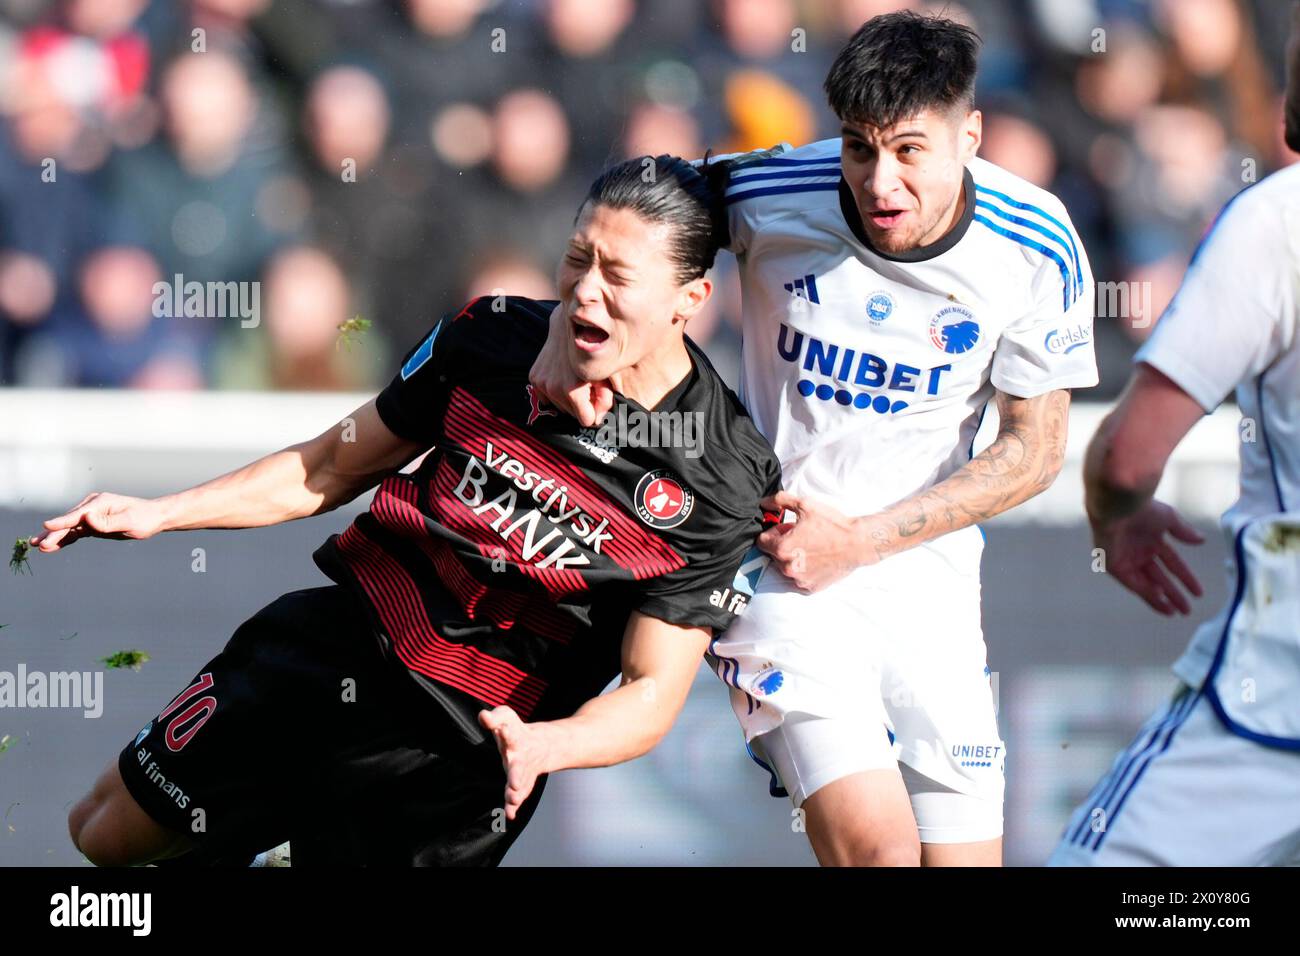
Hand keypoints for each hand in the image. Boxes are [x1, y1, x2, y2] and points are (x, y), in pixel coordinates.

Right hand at [29, 492, 166, 552]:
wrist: (154, 517)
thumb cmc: (144, 518)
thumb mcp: (128, 521)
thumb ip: (107, 522)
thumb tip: (88, 518)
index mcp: (99, 503)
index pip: (76, 515)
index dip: (61, 523)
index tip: (46, 527)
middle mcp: (92, 507)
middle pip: (69, 522)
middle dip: (53, 533)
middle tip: (37, 543)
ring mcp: (91, 515)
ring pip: (69, 528)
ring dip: (55, 537)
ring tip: (38, 546)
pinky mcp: (93, 524)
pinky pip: (76, 532)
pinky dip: (65, 539)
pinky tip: (53, 547)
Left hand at [478, 706, 551, 820]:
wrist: (542, 745)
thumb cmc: (516, 729)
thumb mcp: (506, 717)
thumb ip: (494, 718)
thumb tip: (482, 716)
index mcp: (516, 738)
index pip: (511, 734)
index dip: (506, 732)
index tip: (502, 730)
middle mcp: (521, 757)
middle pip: (518, 767)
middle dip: (516, 776)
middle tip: (514, 785)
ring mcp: (522, 772)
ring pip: (520, 785)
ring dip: (516, 793)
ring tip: (512, 800)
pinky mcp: (521, 784)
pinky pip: (519, 796)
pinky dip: (514, 806)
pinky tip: (510, 815)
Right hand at [527, 304, 613, 426]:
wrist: (569, 322)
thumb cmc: (595, 347)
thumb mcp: (606, 373)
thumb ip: (605, 398)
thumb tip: (599, 418)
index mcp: (571, 389)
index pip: (587, 420)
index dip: (596, 411)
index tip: (600, 399)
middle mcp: (553, 388)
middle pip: (573, 414)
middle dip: (584, 404)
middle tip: (590, 385)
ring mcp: (541, 382)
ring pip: (560, 406)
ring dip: (570, 398)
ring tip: (578, 379)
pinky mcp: (534, 376)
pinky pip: (547, 397)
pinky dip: (557, 391)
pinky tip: (564, 377)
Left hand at [757, 490, 873, 592]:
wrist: (858, 543)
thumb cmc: (833, 524)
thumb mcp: (805, 504)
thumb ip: (780, 500)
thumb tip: (764, 503)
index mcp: (782, 548)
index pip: (762, 541)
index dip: (774, 531)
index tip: (787, 528)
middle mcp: (787, 567)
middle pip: (773, 554)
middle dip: (783, 544)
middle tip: (803, 535)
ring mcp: (799, 579)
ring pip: (785, 567)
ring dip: (793, 558)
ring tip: (812, 547)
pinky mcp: (810, 587)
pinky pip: (799, 578)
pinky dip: (804, 570)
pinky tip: (817, 559)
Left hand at [1092, 499, 1204, 615]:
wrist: (1118, 506)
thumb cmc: (1142, 508)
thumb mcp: (1169, 519)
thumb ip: (1183, 532)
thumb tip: (1201, 540)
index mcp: (1152, 540)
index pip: (1173, 564)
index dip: (1186, 579)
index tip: (1199, 593)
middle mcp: (1139, 551)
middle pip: (1160, 578)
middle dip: (1173, 594)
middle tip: (1187, 611)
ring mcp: (1126, 559)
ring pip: (1146, 583)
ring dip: (1159, 598)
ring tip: (1174, 612)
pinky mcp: (1113, 564)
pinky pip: (1132, 582)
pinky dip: (1146, 591)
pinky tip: (1160, 600)